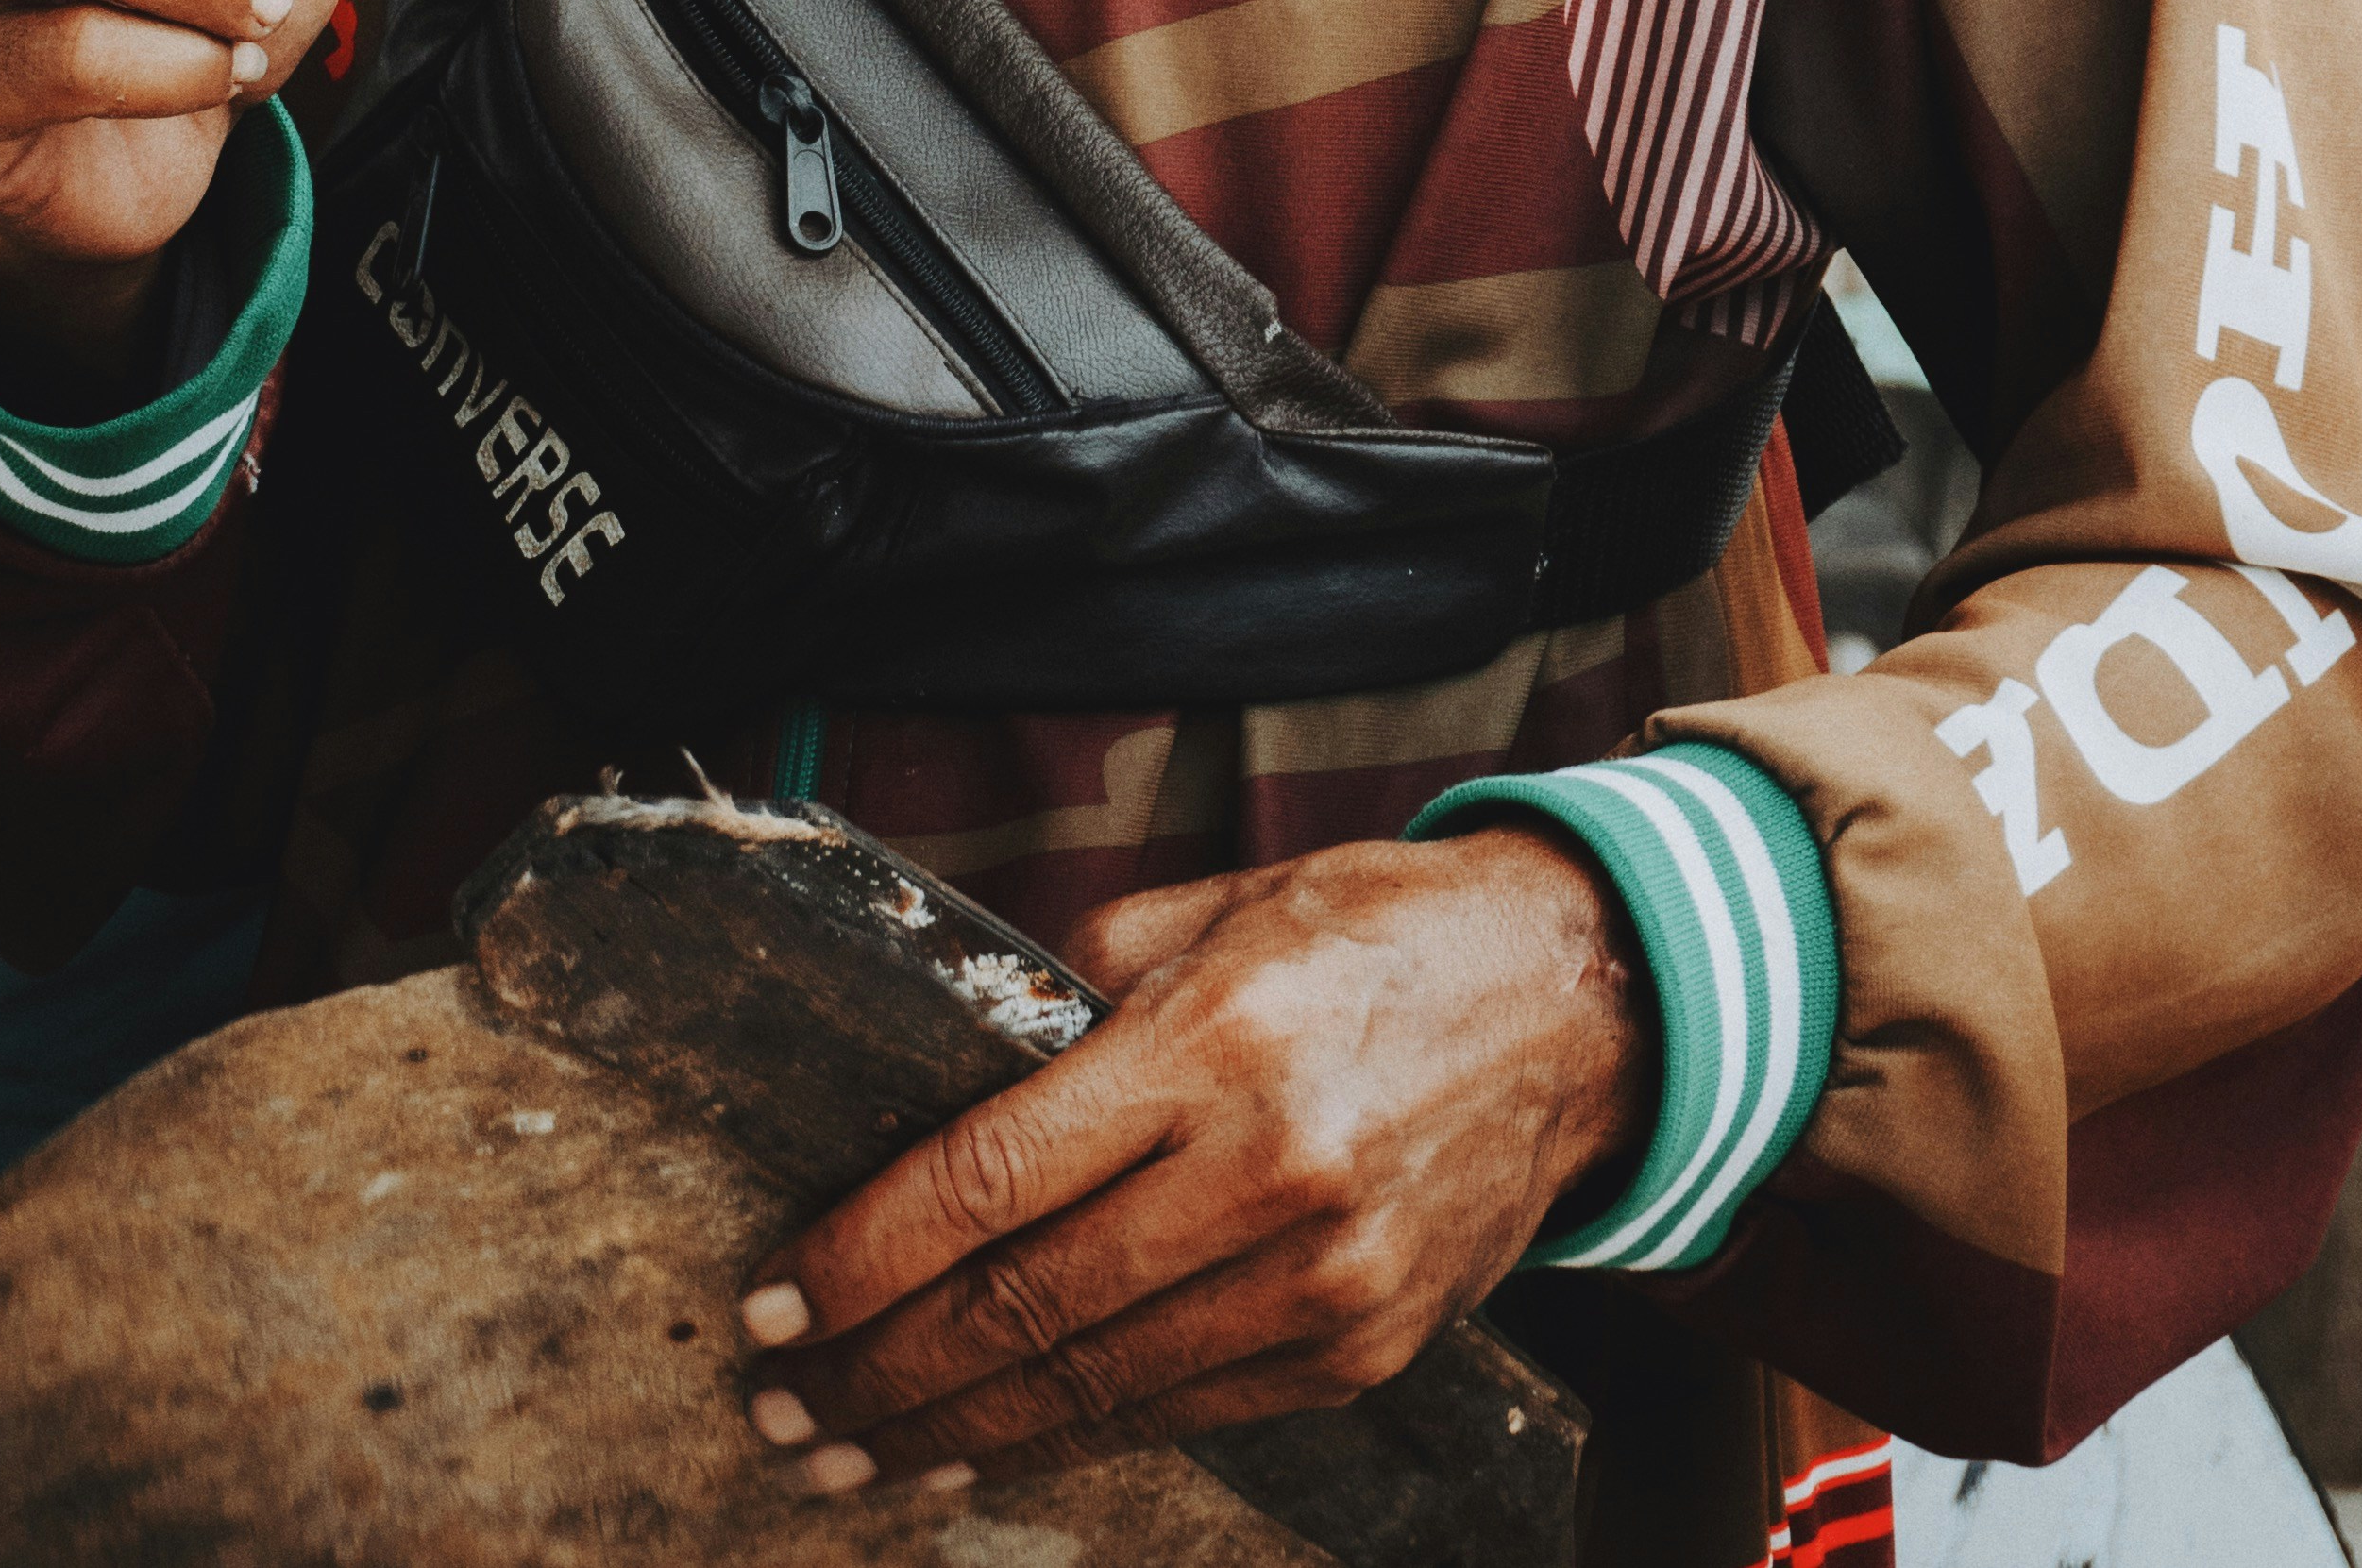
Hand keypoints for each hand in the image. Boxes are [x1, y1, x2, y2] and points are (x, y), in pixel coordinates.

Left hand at [733, 829, 1650, 1491]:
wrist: (1581, 1007)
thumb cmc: (1379, 933)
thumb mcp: (1225, 907)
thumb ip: (1085, 980)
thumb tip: (961, 1061)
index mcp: (1222, 1039)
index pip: (998, 1176)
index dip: (870, 1250)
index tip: (780, 1292)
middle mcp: (1273, 1171)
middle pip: (1030, 1305)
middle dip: (884, 1370)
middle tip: (786, 1406)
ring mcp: (1325, 1280)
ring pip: (1097, 1382)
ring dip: (957, 1431)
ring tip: (858, 1454)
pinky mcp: (1363, 1351)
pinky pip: (1184, 1408)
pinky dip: (1073, 1434)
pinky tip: (994, 1444)